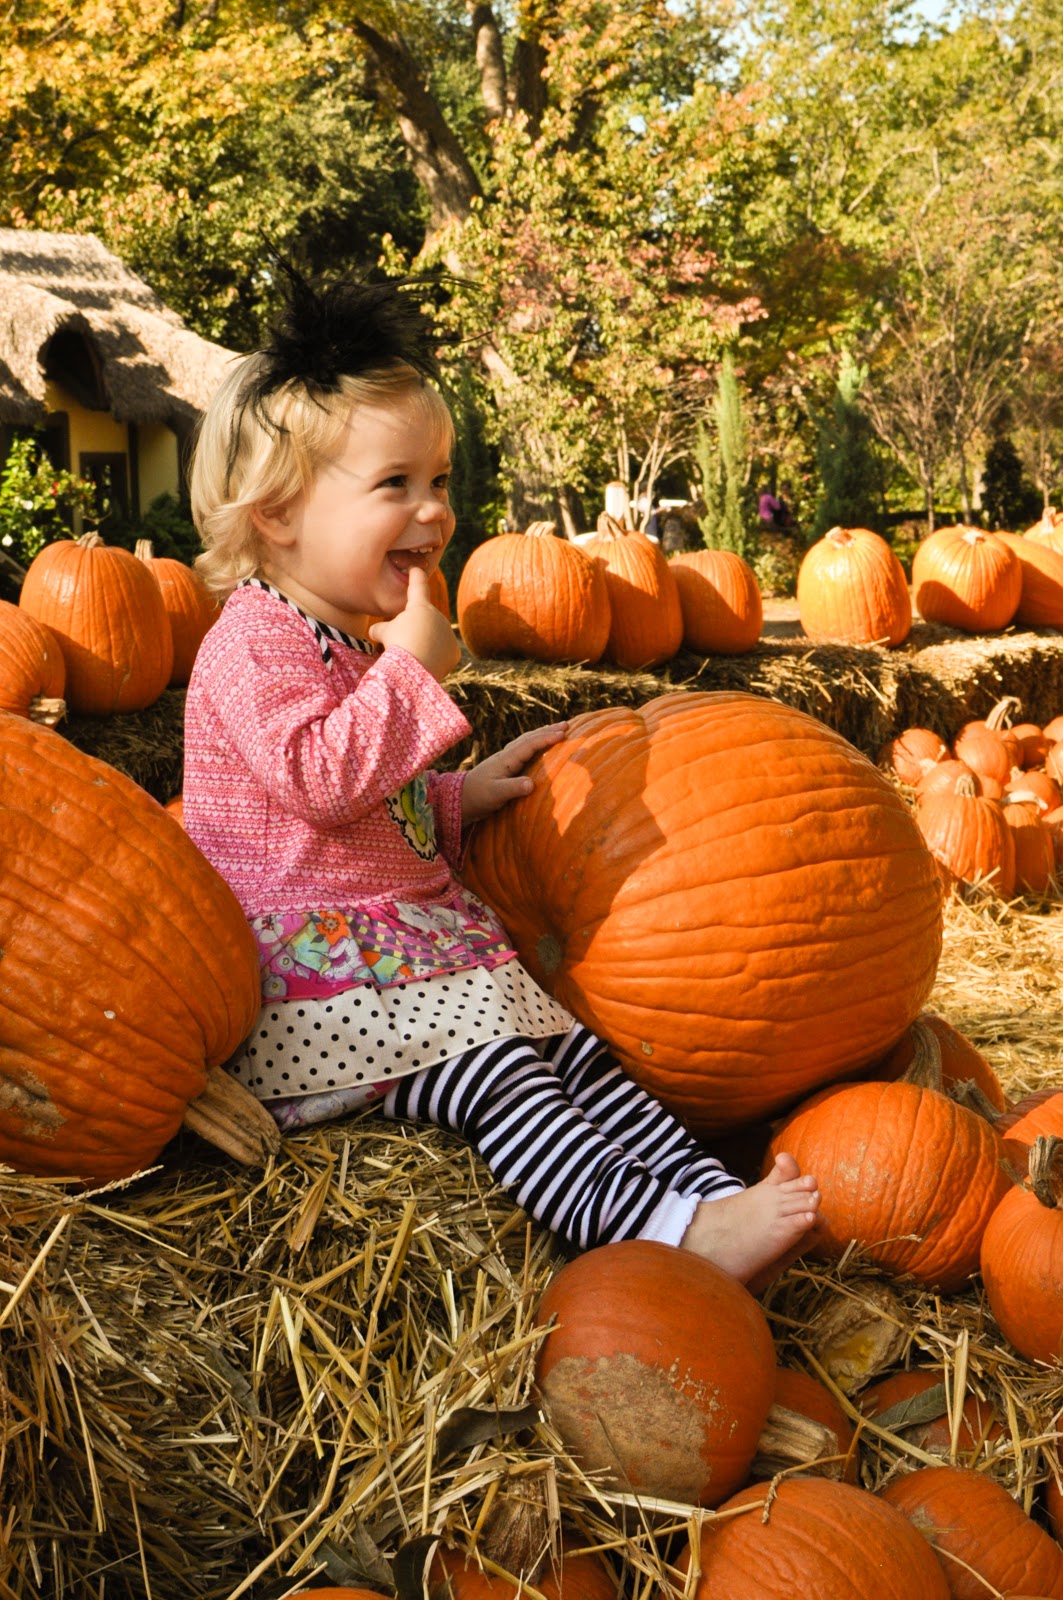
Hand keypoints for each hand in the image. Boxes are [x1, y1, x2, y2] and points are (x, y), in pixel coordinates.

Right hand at [369, 566, 459, 680]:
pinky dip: (433, 658)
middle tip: (402, 644)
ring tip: (412, 657)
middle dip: (414, 631)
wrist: (416, 667)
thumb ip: (380, 629)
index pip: (418, 585)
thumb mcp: (384, 633)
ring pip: (432, 639)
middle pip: (423, 622)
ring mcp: (448, 633)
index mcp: (420, 606)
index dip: (416, 575)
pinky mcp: (453, 651)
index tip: (416, 568)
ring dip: (423, 645)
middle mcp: (438, 616)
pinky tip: (425, 664)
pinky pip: (441, 654)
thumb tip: (373, 631)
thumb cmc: (398, 644)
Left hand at [461, 722, 568, 825]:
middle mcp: (507, 755)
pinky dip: (535, 743)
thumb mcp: (495, 794)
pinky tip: (540, 746)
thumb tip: (531, 784)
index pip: (530, 744)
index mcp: (506, 759)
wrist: (460, 799)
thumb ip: (513, 789)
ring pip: (527, 741)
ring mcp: (505, 759)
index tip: (563, 734)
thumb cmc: (478, 796)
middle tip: (567, 725)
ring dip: (542, 734)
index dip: (546, 739)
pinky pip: (524, 749)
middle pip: (530, 738)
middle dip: (548, 730)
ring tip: (558, 730)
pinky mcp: (505, 766)